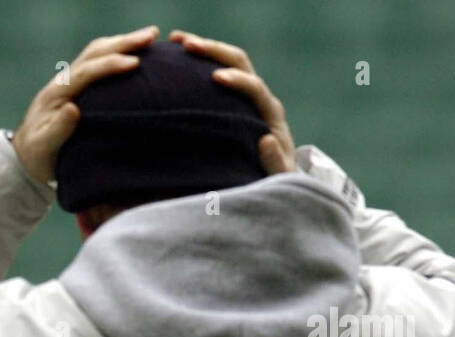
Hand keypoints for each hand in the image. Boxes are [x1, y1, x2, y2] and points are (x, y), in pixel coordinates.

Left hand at [12, 25, 159, 183]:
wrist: (26, 155)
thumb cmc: (37, 154)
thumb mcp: (43, 146)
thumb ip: (57, 130)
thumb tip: (73, 110)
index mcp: (57, 93)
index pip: (86, 71)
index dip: (110, 65)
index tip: (135, 63)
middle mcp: (64, 81)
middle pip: (94, 53)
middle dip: (123, 43)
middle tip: (152, 35)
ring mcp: (71, 81)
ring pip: (98, 53)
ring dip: (123, 43)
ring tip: (150, 37)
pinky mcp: (78, 87)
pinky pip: (100, 63)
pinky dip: (119, 53)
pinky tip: (137, 54)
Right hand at [168, 30, 294, 173]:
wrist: (272, 174)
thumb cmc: (271, 178)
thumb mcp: (277, 176)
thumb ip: (274, 161)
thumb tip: (265, 139)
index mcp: (269, 115)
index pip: (254, 89)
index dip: (238, 81)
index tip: (217, 78)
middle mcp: (259, 98)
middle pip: (239, 63)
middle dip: (214, 51)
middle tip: (187, 44)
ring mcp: (245, 96)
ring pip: (227, 62)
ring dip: (204, 48)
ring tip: (176, 40)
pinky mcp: (232, 99)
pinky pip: (217, 72)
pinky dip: (199, 61)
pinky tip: (176, 55)